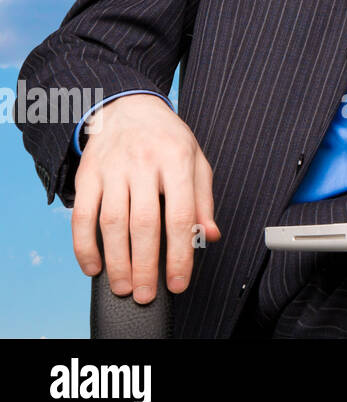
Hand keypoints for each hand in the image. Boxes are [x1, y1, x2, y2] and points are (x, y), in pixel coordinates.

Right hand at [71, 93, 220, 303]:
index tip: (179, 282)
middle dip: (145, 265)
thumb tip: (209, 235)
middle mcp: (143, 164)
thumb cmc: (167, 139)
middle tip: (147, 294)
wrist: (128, 107)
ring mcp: (112, 169)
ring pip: (112, 223)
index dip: (180, 253)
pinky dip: (84, 246)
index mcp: (176, 160)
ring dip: (116, 261)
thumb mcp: (195, 161)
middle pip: (143, 223)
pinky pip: (82, 216)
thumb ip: (203, 200)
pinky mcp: (87, 175)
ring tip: (123, 287)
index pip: (180, 214)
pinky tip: (94, 267)